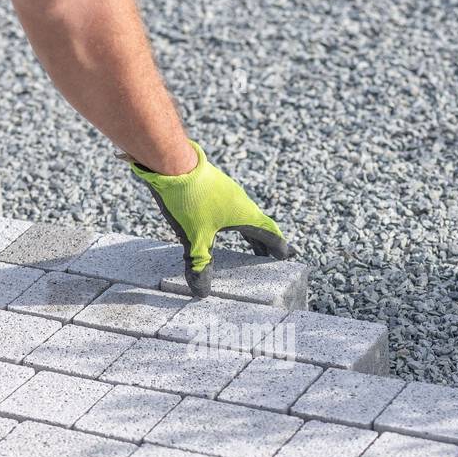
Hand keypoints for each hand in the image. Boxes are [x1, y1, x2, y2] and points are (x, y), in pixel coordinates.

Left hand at [130, 140, 287, 297]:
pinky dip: (234, 222)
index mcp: (244, 215)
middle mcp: (240, 202)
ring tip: (250, 245)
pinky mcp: (213, 186)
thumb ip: (199, 265)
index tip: (285, 257)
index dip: (277, 247)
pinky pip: (231, 208)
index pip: (269, 233)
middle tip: (270, 256)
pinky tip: (221, 225)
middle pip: (258, 225)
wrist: (172, 164)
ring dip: (249, 232)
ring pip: (243, 216)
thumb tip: (202, 292)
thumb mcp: (195, 238)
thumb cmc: (189, 200)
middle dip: (264, 243)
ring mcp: (227, 192)